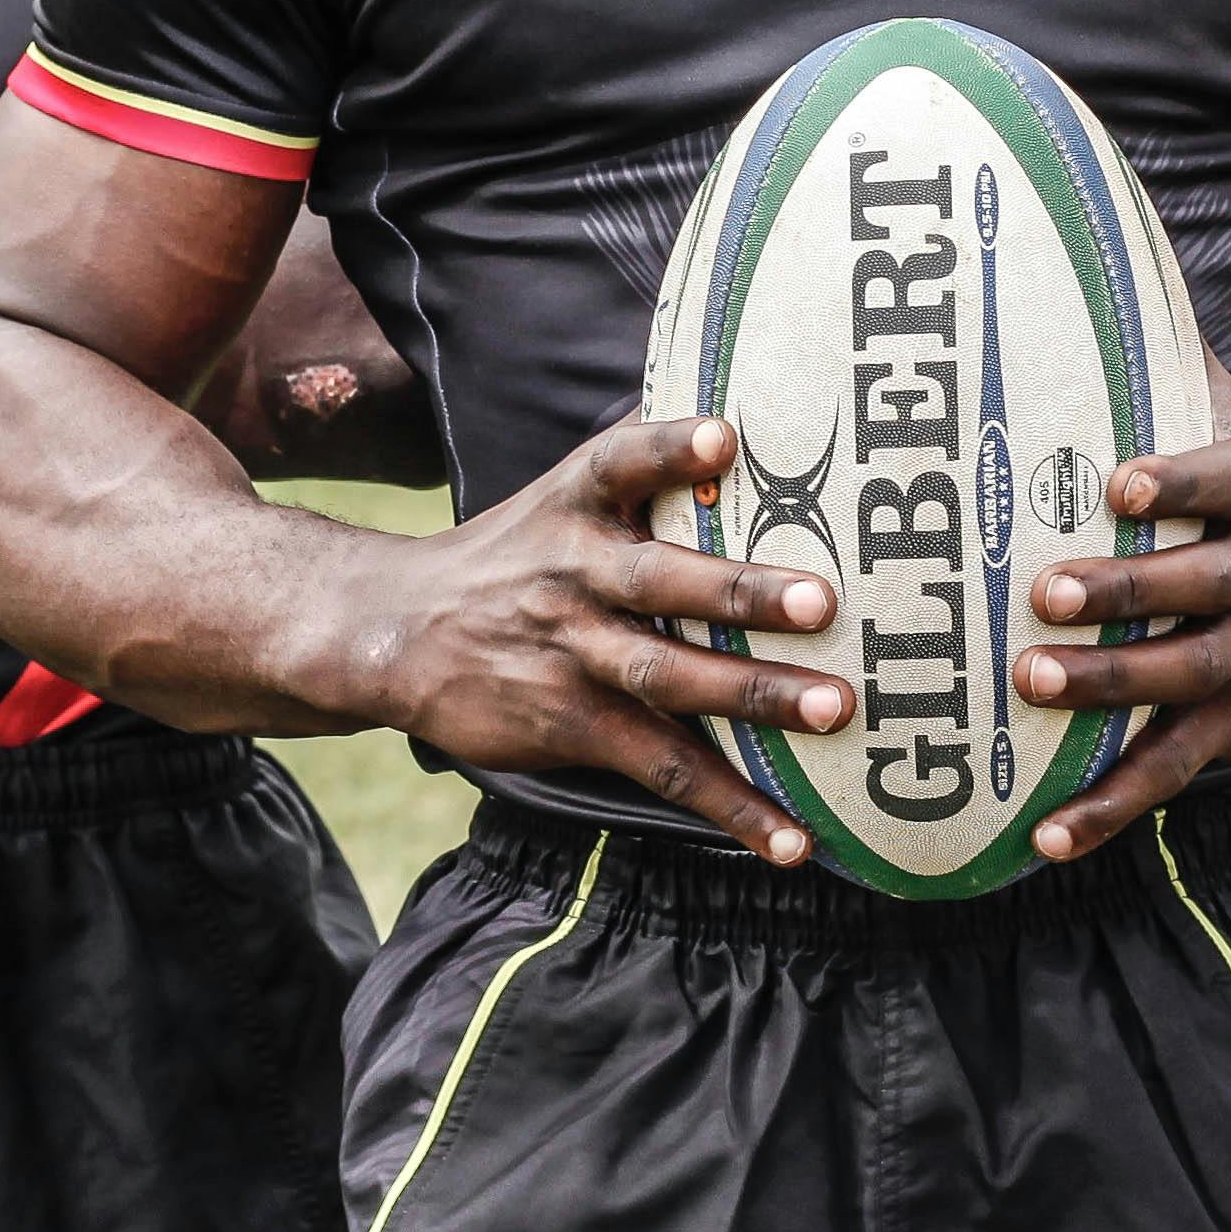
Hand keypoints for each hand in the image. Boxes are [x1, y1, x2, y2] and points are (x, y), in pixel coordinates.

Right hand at [343, 413, 851, 865]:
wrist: (397, 631)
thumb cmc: (516, 552)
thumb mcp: (564, 488)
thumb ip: (645, 450)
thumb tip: (738, 392)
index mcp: (579, 501)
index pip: (624, 461)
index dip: (672, 448)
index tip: (725, 436)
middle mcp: (577, 571)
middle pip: (663, 580)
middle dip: (742, 593)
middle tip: (823, 601)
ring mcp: (575, 653)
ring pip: (669, 678)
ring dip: (754, 697)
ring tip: (833, 710)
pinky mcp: (576, 724)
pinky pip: (664, 766)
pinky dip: (732, 804)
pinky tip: (793, 839)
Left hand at [1011, 428, 1230, 861]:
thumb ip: (1191, 393)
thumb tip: (1123, 284)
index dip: (1183, 480)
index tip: (1120, 483)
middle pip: (1207, 586)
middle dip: (1130, 590)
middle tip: (1048, 589)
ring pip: (1189, 676)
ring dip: (1111, 685)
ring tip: (1033, 680)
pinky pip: (1173, 770)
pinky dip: (1111, 804)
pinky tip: (1048, 832)